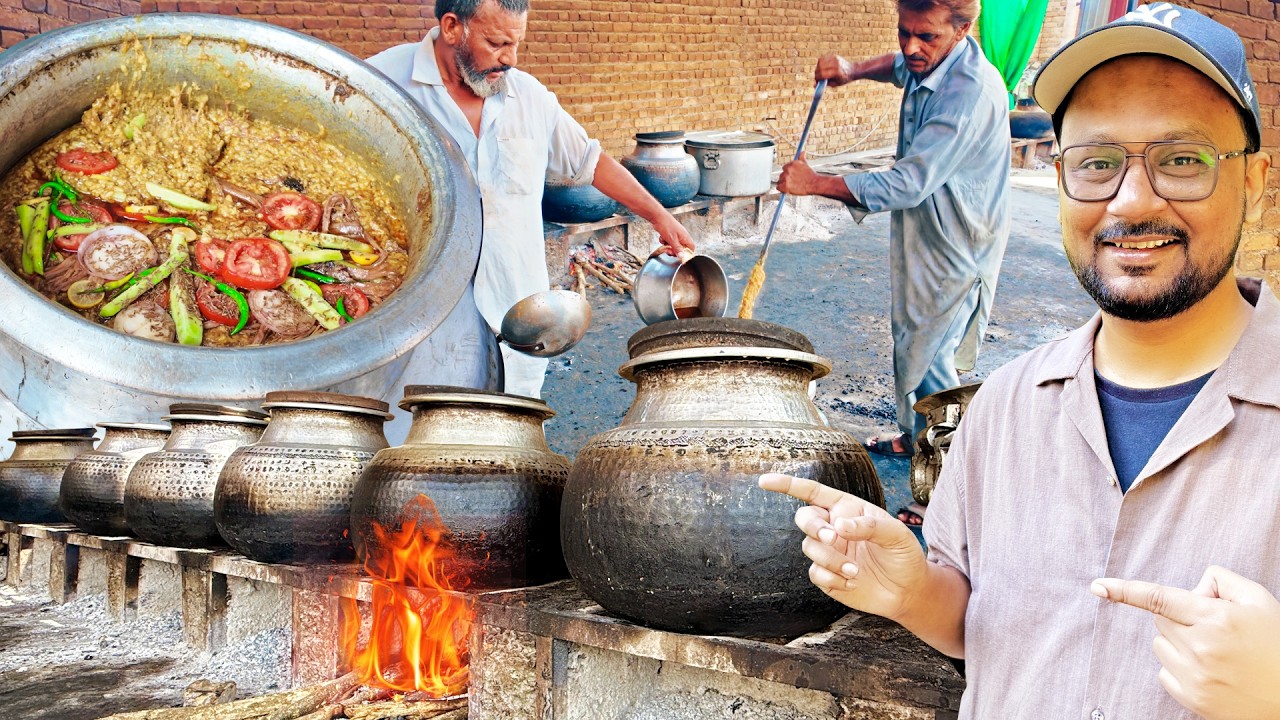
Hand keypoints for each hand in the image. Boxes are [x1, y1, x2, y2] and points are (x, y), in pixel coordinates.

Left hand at [650, 212, 695, 255]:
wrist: (658, 217)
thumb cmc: (666, 225)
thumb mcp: (672, 240)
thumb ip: (677, 249)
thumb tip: (682, 256)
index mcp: (685, 238)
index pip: (691, 248)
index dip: (686, 254)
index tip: (679, 256)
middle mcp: (682, 237)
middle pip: (681, 249)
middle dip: (674, 251)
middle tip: (668, 251)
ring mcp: (676, 235)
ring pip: (674, 246)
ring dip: (668, 246)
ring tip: (664, 243)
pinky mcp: (671, 234)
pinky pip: (669, 242)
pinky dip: (665, 241)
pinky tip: (662, 238)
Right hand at [758, 472, 927, 620]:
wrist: (907, 590)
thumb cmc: (903, 554)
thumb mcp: (896, 534)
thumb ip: (868, 526)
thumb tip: (839, 525)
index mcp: (846, 509)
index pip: (812, 492)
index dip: (787, 485)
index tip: (764, 481)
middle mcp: (832, 527)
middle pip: (805, 519)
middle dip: (813, 526)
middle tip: (832, 538)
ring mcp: (828, 552)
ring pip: (810, 548)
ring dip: (831, 559)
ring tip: (855, 570)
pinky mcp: (826, 576)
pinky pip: (815, 573)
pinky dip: (832, 578)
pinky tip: (852, 582)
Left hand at [777, 152, 820, 195]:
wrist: (814, 184)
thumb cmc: (810, 175)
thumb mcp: (805, 164)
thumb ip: (801, 158)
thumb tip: (802, 152)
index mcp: (792, 163)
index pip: (784, 168)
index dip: (788, 173)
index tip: (792, 176)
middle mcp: (788, 169)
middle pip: (782, 174)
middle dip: (786, 178)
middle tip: (793, 182)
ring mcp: (786, 177)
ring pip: (780, 181)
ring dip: (784, 184)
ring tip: (792, 185)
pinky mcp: (785, 186)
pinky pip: (778, 187)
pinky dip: (782, 189)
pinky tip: (788, 189)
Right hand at [815, 54, 854, 85]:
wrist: (853, 69)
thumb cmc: (844, 79)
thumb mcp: (836, 84)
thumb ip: (825, 84)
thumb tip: (814, 85)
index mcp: (837, 72)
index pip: (822, 74)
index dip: (817, 78)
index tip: (817, 81)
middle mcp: (835, 64)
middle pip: (820, 68)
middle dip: (816, 73)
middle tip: (818, 77)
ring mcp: (834, 58)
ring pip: (820, 62)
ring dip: (818, 68)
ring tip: (821, 72)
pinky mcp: (833, 55)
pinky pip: (822, 58)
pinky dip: (820, 63)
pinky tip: (823, 67)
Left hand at [1093, 566, 1279, 718]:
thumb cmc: (1275, 644)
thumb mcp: (1257, 601)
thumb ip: (1221, 581)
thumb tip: (1191, 586)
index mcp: (1215, 618)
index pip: (1159, 599)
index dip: (1125, 590)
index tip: (1098, 586)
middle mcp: (1200, 647)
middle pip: (1160, 620)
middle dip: (1179, 617)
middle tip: (1213, 627)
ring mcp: (1194, 676)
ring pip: (1160, 645)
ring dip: (1178, 642)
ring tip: (1213, 652)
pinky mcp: (1191, 698)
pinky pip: (1164, 671)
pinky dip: (1179, 667)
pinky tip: (1208, 671)